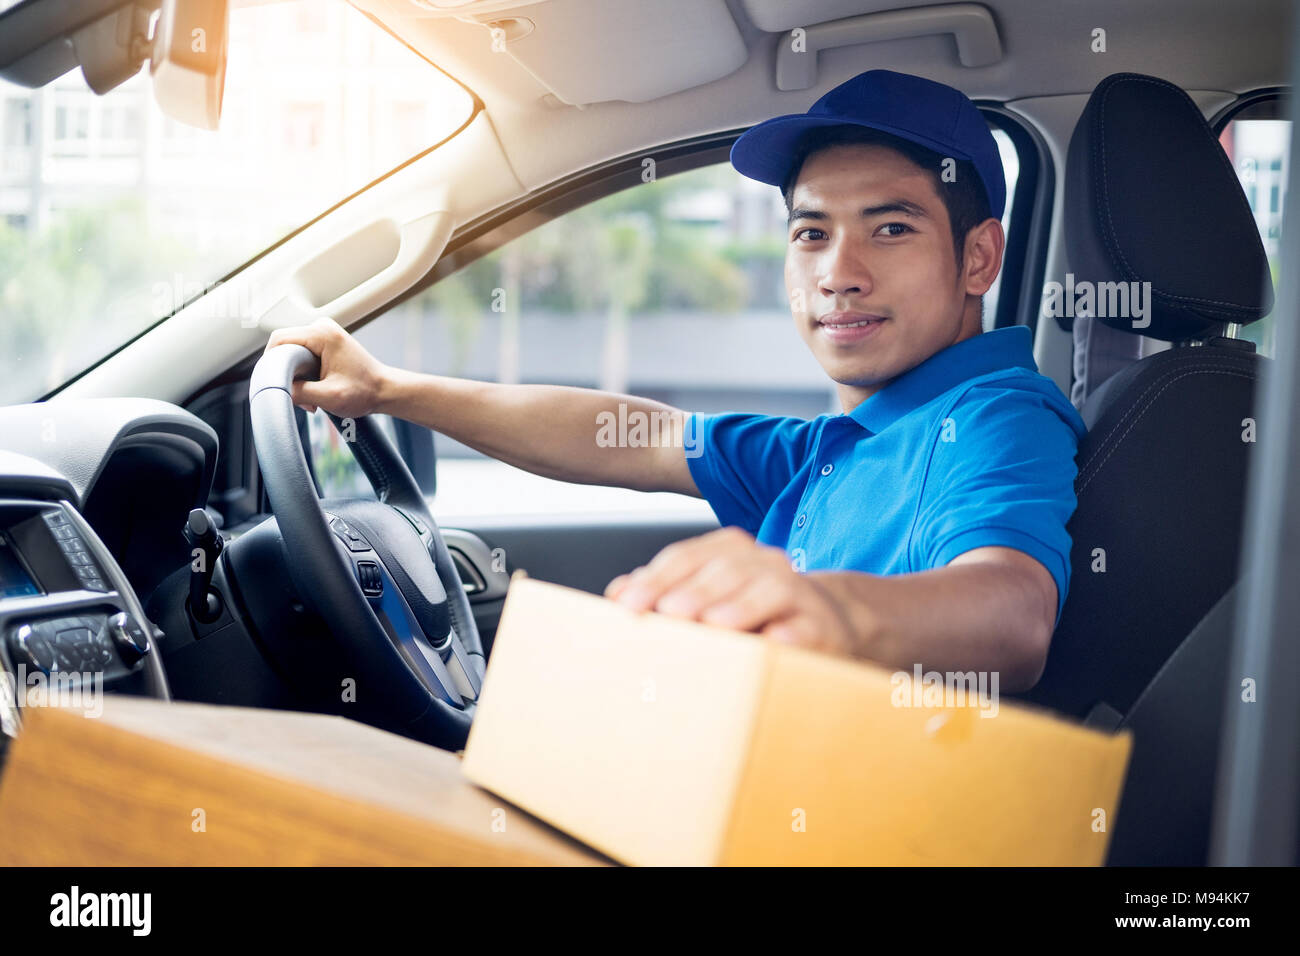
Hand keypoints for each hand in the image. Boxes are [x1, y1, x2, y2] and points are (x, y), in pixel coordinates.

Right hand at [264, 316, 391, 418]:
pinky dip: (304, 374)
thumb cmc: (364, 391)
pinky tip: (316, 389)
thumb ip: (299, 392)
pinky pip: (301, 355)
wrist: (384, 391)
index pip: (278, 340)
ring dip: (296, 376)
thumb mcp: (329, 397)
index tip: (277, 385)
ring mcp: (323, 333)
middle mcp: (321, 327)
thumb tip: (277, 390)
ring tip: (312, 396)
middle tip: (302, 396)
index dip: (271, 363)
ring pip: (291, 353)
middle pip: (284, 346)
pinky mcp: (325, 343)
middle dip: (286, 373)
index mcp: (322, 334)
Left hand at [604, 527, 856, 654]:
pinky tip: (773, 643)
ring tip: (715, 624)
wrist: (829, 620)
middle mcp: (764, 564)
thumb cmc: (752, 611)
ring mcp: (797, 592)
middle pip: (727, 570)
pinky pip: (806, 628)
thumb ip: (664, 592)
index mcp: (731, 553)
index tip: (626, 605)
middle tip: (668, 613)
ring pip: (770, 590)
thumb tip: (617, 594)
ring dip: (740, 607)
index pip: (688, 557)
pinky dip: (790, 635)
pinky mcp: (823, 626)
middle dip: (694, 591)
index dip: (656, 578)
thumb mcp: (708, 595)